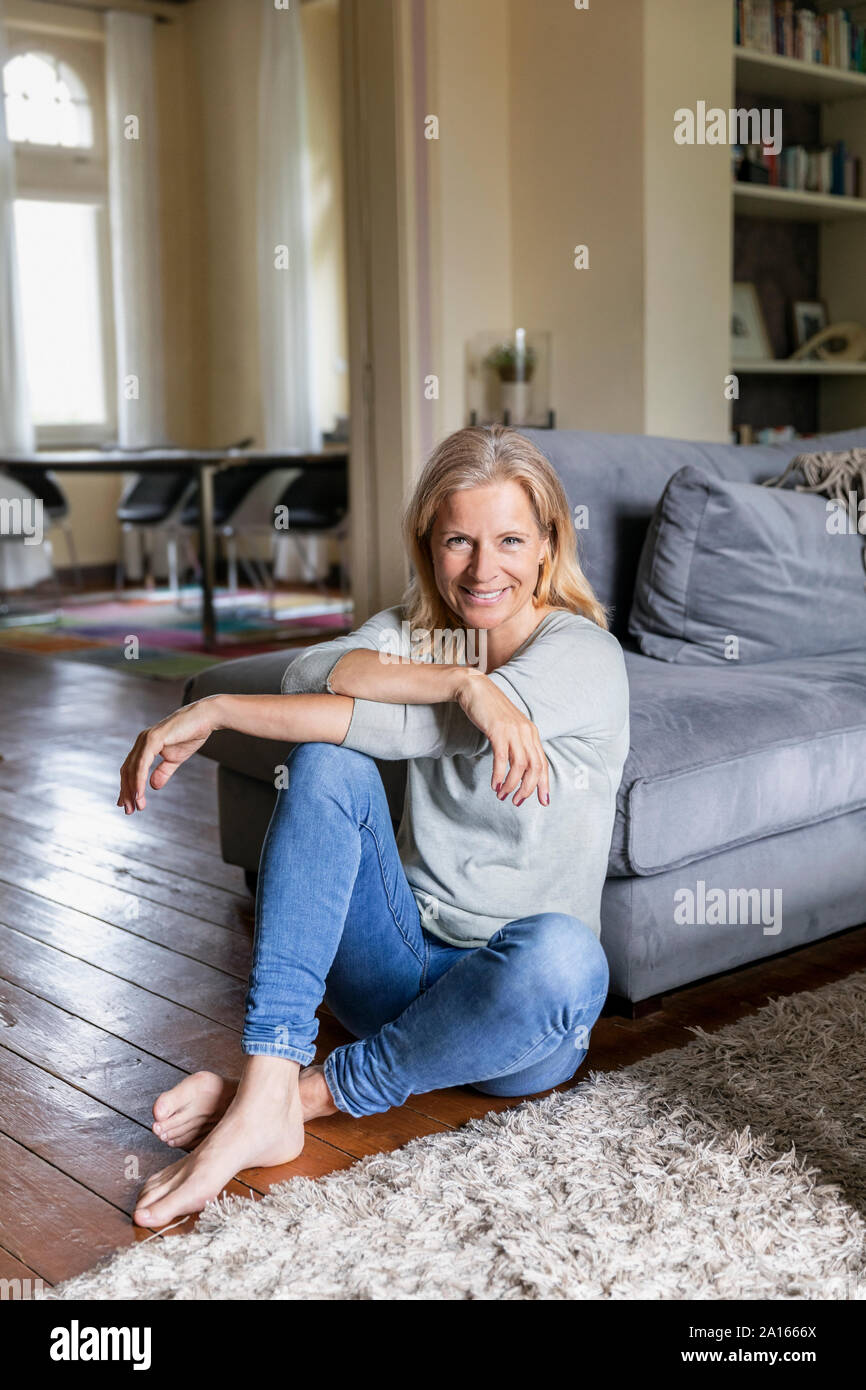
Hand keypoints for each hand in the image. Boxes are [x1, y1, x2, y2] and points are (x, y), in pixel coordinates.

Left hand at [117, 698, 217, 813]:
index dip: (128, 787)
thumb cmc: (192, 734)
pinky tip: (139, 793)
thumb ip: (163, 772)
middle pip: (127, 770)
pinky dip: (139, 780)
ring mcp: (146, 739)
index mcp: (145, 745)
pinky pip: (142, 764)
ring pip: (132, 769)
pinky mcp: (153, 739)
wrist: (205, 718)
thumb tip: (153, 787)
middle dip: (126, 792)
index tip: (129, 804)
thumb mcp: (175, 759)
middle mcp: (142, 741)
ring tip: (136, 806)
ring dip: (132, 789)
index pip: (131, 769)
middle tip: (129, 810)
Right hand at [454, 670, 548, 806]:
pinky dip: (499, 774)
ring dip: (513, 784)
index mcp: (531, 733)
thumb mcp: (508, 727)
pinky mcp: (498, 730)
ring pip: (520, 765)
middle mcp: (526, 732)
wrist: (475, 688)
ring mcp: (513, 731)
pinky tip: (495, 785)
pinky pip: (502, 758)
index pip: (542, 763)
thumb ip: (516, 743)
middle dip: (528, 788)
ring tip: (503, 796)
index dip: (543, 784)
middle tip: (518, 802)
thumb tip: (517, 766)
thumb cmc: (490, 710)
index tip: (543, 801)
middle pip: (535, 767)